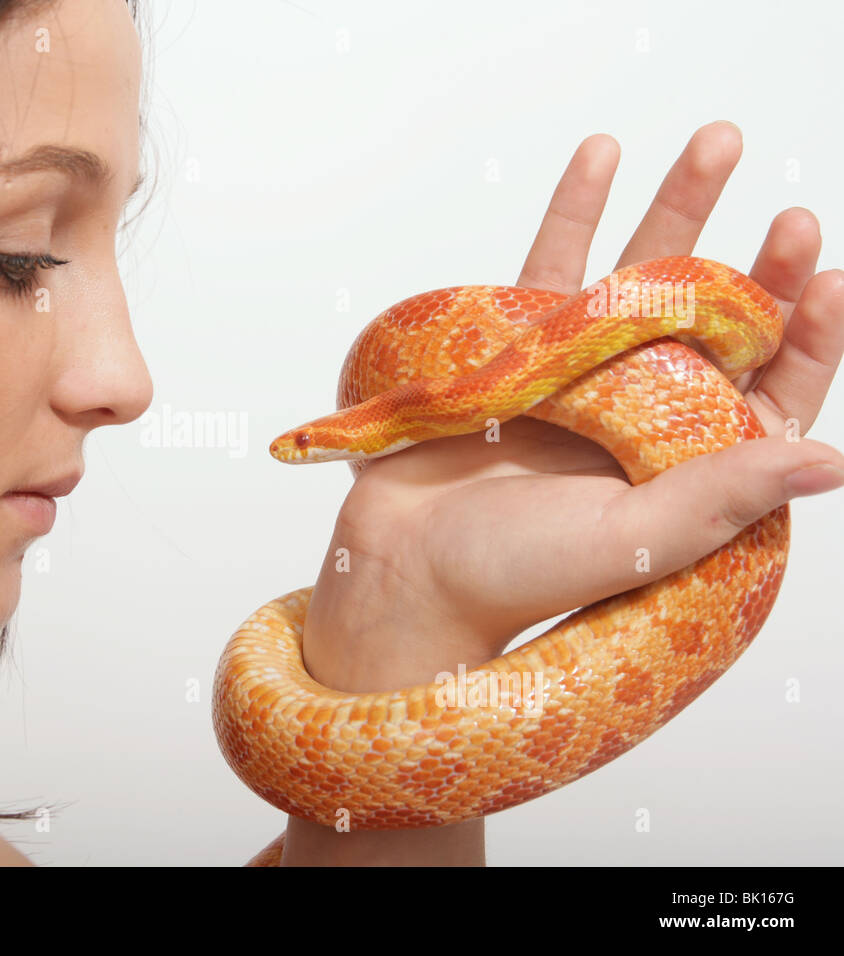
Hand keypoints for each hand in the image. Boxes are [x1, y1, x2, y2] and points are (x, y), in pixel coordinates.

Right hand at [281, 122, 843, 865]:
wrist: (403, 567)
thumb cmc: (515, 576)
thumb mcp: (632, 543)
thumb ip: (723, 496)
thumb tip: (832, 460)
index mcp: (685, 463)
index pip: (769, 391)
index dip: (808, 335)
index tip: (827, 278)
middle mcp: (641, 411)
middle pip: (717, 322)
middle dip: (757, 263)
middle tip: (791, 216)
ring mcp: (581, 373)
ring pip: (642, 276)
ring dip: (679, 206)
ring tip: (716, 139)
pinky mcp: (517, 347)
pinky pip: (553, 264)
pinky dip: (576, 207)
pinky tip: (602, 155)